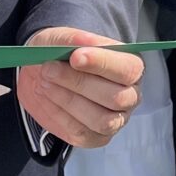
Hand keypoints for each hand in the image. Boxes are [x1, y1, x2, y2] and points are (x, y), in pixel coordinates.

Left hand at [17, 28, 143, 148]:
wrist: (45, 72)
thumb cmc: (62, 53)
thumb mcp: (63, 38)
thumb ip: (75, 39)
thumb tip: (85, 43)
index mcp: (131, 67)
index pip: (128, 69)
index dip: (103, 64)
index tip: (75, 57)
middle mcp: (130, 96)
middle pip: (116, 98)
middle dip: (78, 83)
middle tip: (48, 69)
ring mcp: (116, 120)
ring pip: (101, 120)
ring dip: (67, 100)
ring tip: (44, 83)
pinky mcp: (96, 137)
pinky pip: (82, 133)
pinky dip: (59, 114)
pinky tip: (45, 97)